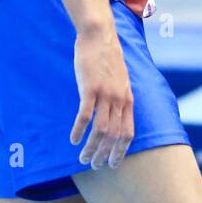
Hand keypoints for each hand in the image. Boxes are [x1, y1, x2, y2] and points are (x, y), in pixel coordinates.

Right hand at [70, 24, 134, 167]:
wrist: (100, 36)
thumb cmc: (107, 58)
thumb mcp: (120, 79)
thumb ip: (120, 97)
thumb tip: (115, 113)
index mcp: (128, 99)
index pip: (128, 132)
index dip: (121, 150)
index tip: (113, 163)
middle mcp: (119, 99)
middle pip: (114, 136)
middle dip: (104, 154)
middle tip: (94, 166)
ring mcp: (106, 94)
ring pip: (100, 130)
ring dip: (91, 147)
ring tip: (82, 159)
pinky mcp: (90, 88)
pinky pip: (85, 115)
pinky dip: (79, 130)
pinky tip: (73, 139)